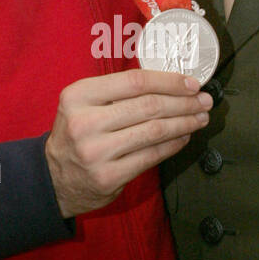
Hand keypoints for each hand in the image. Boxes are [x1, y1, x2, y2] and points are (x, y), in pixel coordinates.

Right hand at [45, 68, 211, 216]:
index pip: (134, 82)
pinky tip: (184, 137)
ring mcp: (97, 152)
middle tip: (204, 101)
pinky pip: (152, 156)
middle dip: (184, 102)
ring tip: (200, 118)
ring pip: (154, 131)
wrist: (53, 178)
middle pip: (148, 106)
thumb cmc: (77, 134)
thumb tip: (170, 82)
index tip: (192, 83)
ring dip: (184, 123)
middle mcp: (85, 122)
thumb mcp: (83, 104)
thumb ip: (117, 92)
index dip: (169, 81)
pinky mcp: (109, 176)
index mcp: (78, 96)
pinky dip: (174, 144)